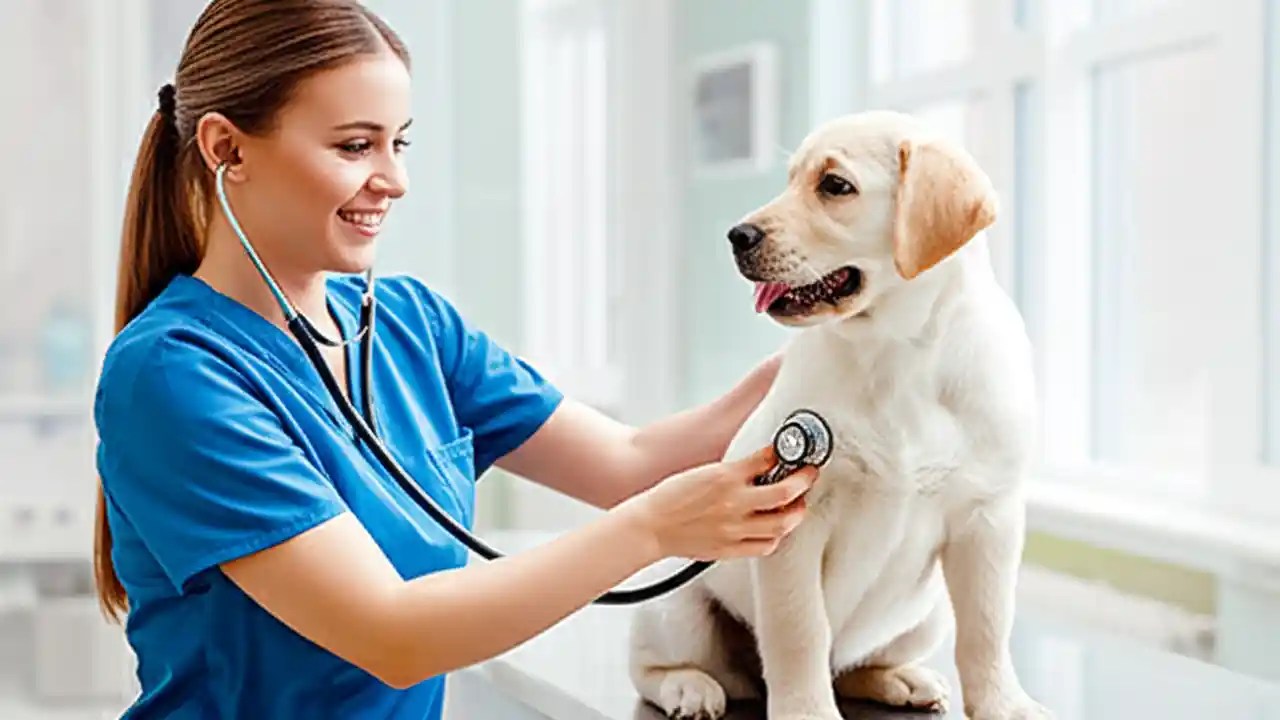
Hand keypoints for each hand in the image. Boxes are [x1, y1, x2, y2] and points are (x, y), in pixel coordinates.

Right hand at [618, 444, 816, 561]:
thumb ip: (733, 471)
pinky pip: (766, 545)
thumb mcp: (703, 471)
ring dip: (797, 511)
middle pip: (786, 492)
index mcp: (724, 476)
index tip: (793, 452)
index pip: (767, 459)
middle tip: (809, 474)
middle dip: (805, 480)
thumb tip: (760, 465)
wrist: (651, 526)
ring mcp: (735, 528)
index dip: (785, 453)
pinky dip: (777, 536)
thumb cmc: (671, 497)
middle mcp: (734, 503)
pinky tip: (776, 528)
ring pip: (783, 522)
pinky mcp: (731, 549)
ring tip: (799, 503)